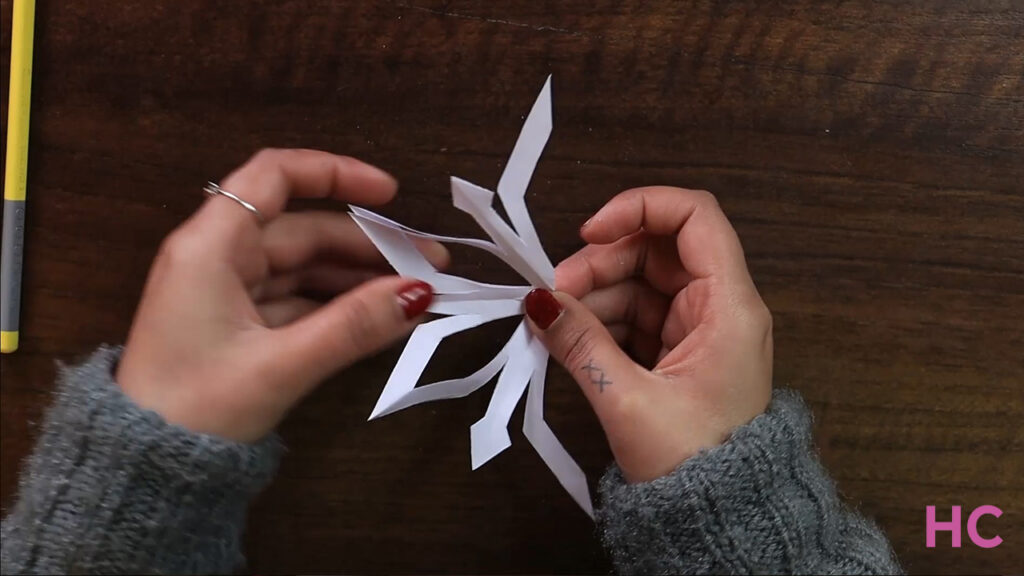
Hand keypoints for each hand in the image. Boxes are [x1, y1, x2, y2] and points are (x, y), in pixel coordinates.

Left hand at [116, 149, 445, 441]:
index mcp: (212, 247)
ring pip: (304, 267)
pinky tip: (379, 318)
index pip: (274, 176)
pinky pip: (296, 300)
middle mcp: (218, 257)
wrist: (142, 469)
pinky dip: (336, 306)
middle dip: (368, 243)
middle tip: (431, 265)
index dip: (335, 173)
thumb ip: (352, 326)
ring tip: (416, 294)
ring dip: (358, 277)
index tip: (391, 194)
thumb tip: (420, 293)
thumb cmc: (197, 408)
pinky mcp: (236, 325)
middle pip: (302, 228)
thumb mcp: (281, 366)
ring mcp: (227, 292)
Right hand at [524, 187, 771, 482]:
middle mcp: (720, 307)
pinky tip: (570, 338)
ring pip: (641, 283)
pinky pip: (637, 316)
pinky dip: (602, 321)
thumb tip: (537, 302)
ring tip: (554, 323)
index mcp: (729, 306)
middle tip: (553, 293)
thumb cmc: (693, 462)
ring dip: (594, 295)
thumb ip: (581, 343)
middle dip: (601, 262)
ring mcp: (699, 329)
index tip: (588, 232)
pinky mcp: (680, 352)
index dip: (639, 208)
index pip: (694, 216)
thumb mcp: (628, 400)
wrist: (721, 519)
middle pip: (657, 250)